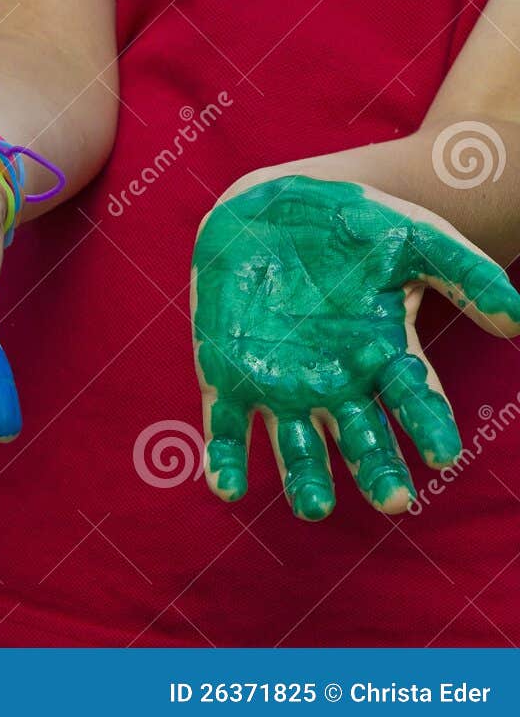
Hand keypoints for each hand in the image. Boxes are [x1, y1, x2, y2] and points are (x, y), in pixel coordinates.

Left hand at [192, 175, 519, 519]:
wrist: (271, 206)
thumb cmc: (353, 225)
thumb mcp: (417, 239)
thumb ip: (465, 276)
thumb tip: (518, 321)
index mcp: (384, 357)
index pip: (414, 403)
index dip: (428, 429)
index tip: (442, 455)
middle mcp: (335, 383)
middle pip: (361, 438)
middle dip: (376, 469)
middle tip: (393, 500)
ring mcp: (280, 385)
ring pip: (296, 446)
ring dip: (305, 479)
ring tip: (314, 509)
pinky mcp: (227, 378)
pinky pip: (226, 428)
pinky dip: (226, 459)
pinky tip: (227, 489)